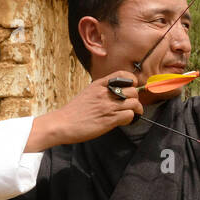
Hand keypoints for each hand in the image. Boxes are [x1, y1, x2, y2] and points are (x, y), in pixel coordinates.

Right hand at [24, 71, 143, 151]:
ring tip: (132, 114)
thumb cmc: (74, 111)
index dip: (132, 81)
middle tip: (131, 105)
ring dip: (136, 110)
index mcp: (99, 85)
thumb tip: (118, 91)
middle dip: (135, 99)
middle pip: (133, 91)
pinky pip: (129, 115)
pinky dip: (130, 119)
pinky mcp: (109, 119)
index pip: (124, 75)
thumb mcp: (88, 92)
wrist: (62, 124)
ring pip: (134, 103)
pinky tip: (123, 121)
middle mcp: (105, 93)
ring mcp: (108, 106)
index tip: (132, 88)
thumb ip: (102, 90)